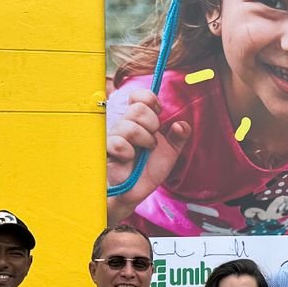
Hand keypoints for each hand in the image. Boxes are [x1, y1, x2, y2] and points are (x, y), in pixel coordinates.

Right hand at [106, 86, 189, 215]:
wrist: (136, 191)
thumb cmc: (149, 168)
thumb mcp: (170, 152)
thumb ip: (179, 136)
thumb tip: (181, 125)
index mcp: (139, 120)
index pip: (138, 96)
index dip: (150, 99)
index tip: (159, 112)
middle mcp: (125, 124)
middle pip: (138, 109)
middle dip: (152, 125)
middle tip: (153, 140)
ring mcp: (114, 136)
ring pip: (128, 126)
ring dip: (144, 141)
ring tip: (144, 151)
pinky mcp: (106, 150)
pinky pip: (117, 143)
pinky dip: (128, 152)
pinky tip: (129, 158)